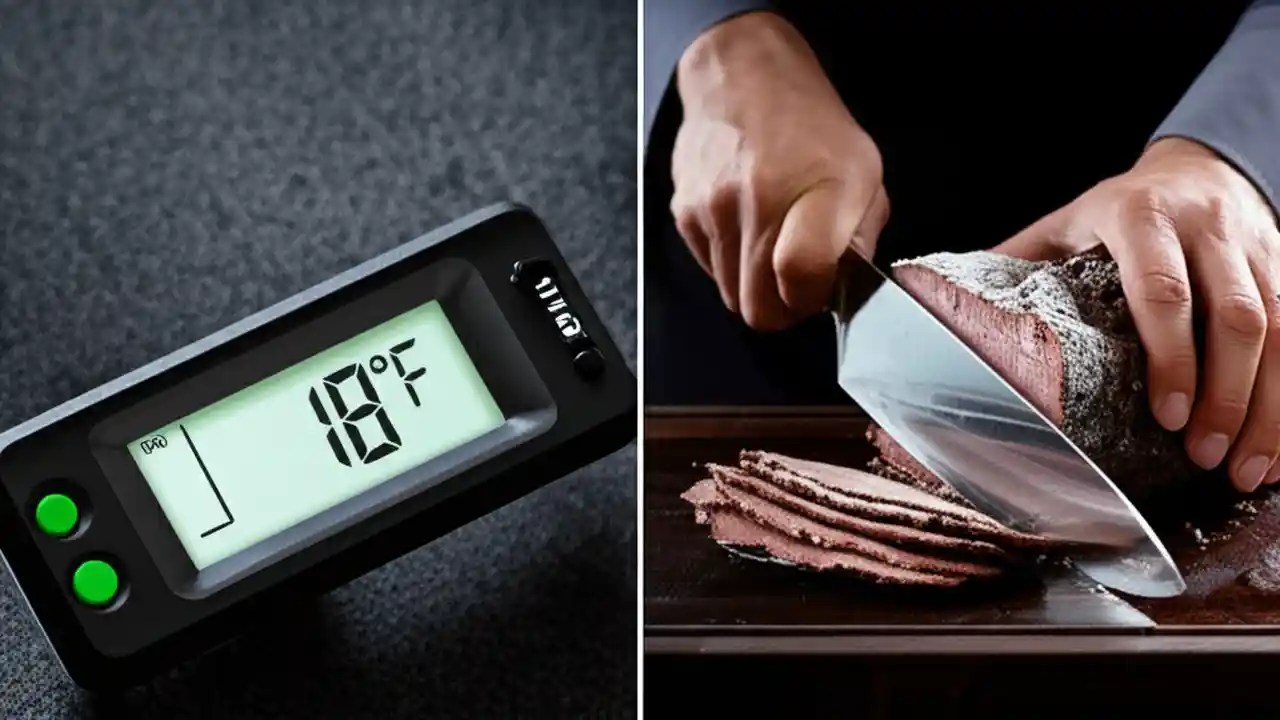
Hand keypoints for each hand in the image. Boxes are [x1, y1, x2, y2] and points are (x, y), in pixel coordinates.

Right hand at [670, 12, 888, 330]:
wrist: (743, 78)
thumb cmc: (808, 125)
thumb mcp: (863, 172)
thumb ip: (860, 237)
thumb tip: (842, 286)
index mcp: (813, 192)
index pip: (799, 279)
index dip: (810, 299)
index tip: (818, 289)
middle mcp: (756, 203)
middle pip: (759, 309)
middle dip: (782, 306)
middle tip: (797, 279)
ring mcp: (713, 211)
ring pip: (730, 295)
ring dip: (754, 284)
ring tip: (771, 244)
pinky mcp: (684, 214)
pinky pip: (708, 268)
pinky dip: (728, 261)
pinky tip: (745, 227)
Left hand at [994, 137, 1279, 491]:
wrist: (1201, 166)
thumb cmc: (1119, 211)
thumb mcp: (1065, 226)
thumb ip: (1018, 265)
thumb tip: (946, 313)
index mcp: (1139, 219)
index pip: (1162, 290)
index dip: (1170, 356)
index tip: (1165, 415)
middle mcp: (1207, 229)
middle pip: (1235, 317)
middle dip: (1225, 395)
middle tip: (1204, 457)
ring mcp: (1258, 248)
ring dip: (1268, 408)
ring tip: (1247, 471)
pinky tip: (1278, 449)